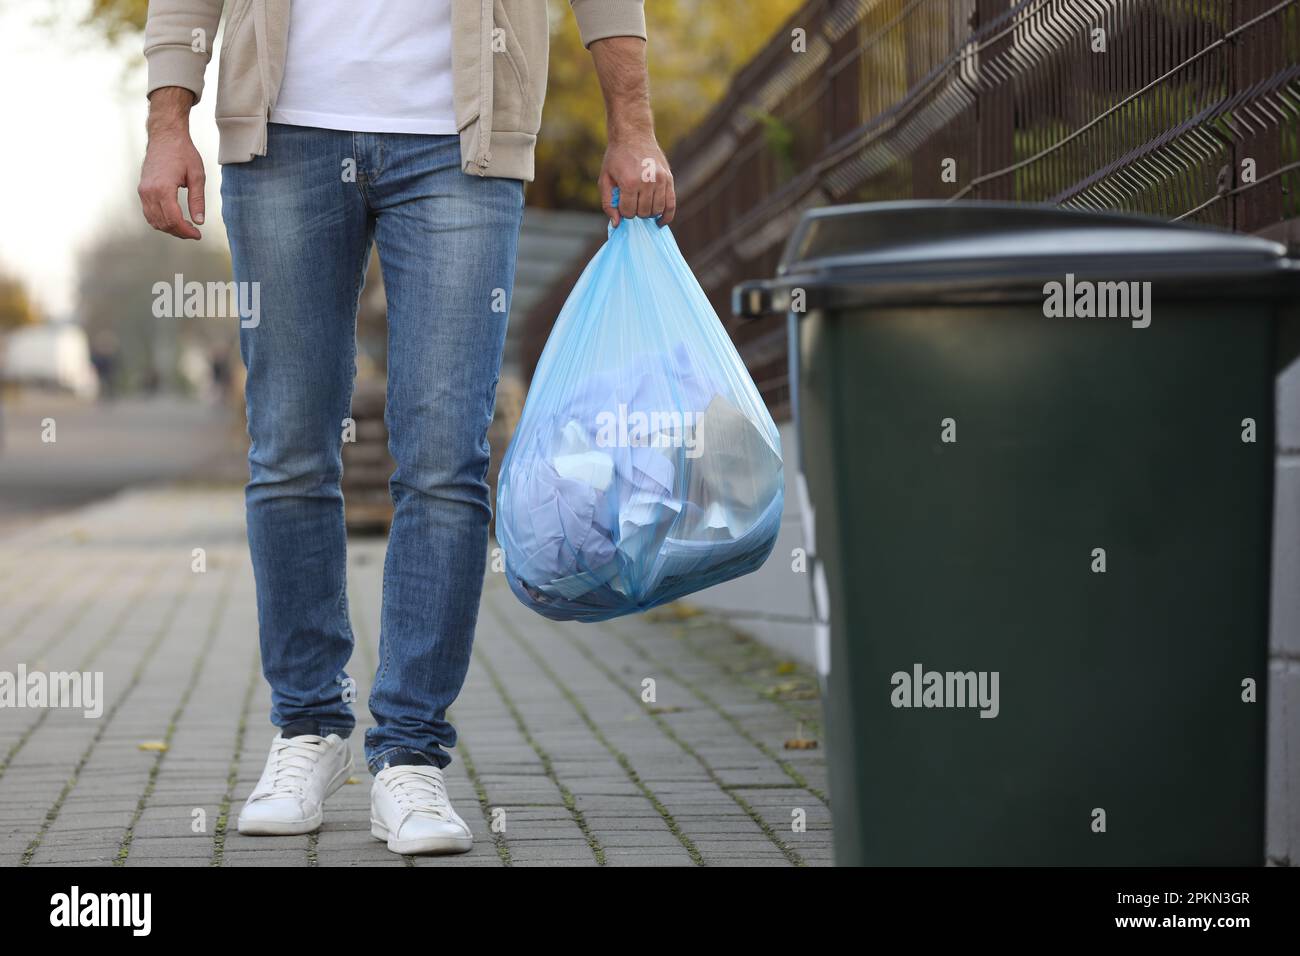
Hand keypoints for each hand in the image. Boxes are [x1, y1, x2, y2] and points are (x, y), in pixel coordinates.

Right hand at [138, 88, 203, 239]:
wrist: (165, 136)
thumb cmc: (183, 153)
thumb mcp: (197, 176)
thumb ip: (197, 200)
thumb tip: (199, 222)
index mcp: (163, 188)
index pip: (173, 219)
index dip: (186, 231)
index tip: (198, 235)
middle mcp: (149, 191)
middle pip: (163, 223)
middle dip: (179, 232)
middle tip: (194, 233)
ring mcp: (143, 190)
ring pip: (154, 220)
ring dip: (169, 228)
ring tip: (186, 227)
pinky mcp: (142, 189)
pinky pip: (149, 212)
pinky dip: (160, 220)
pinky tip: (174, 219)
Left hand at [598, 132, 675, 226]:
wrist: (633, 135)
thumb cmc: (616, 157)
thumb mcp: (604, 178)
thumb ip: (608, 203)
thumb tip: (616, 224)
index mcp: (629, 182)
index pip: (628, 212)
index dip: (623, 211)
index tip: (621, 202)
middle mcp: (647, 182)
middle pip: (643, 213)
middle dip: (635, 211)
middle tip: (631, 201)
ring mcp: (660, 180)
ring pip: (657, 210)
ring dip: (648, 212)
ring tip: (642, 204)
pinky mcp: (669, 178)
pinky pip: (671, 204)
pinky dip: (666, 216)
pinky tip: (659, 221)